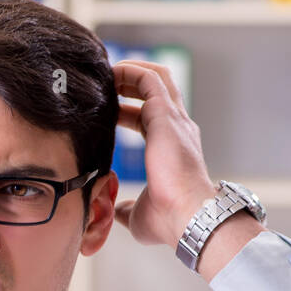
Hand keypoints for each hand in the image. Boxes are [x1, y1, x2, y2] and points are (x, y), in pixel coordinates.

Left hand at [111, 59, 220, 245]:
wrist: (188, 217)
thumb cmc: (170, 220)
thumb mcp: (138, 214)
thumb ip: (125, 208)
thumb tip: (113, 211)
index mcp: (172, 148)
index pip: (148, 117)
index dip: (126, 109)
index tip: (105, 111)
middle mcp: (177, 128)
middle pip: (156, 90)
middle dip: (129, 81)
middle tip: (102, 83)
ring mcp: (174, 119)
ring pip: (156, 77)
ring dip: (129, 71)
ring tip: (104, 72)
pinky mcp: (166, 115)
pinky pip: (149, 79)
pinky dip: (130, 70)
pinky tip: (110, 73)